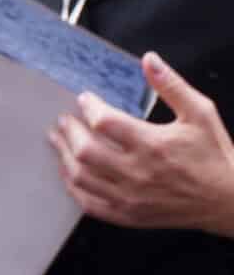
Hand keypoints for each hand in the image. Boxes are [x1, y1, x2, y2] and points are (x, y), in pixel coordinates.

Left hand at [49, 53, 233, 233]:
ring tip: (58, 141)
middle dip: (69, 131)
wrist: (228, 200)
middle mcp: (138, 172)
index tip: (84, 99)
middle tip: (63, 120)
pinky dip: (74, 187)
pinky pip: (89, 203)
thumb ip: (171, 86)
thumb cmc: (215, 155)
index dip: (89, 106)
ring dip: (64, 156)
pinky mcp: (129, 215)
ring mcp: (131, 197)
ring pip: (82, 177)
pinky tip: (70, 173)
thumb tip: (149, 59)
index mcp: (154, 145)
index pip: (105, 122)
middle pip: (85, 150)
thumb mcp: (200, 113)